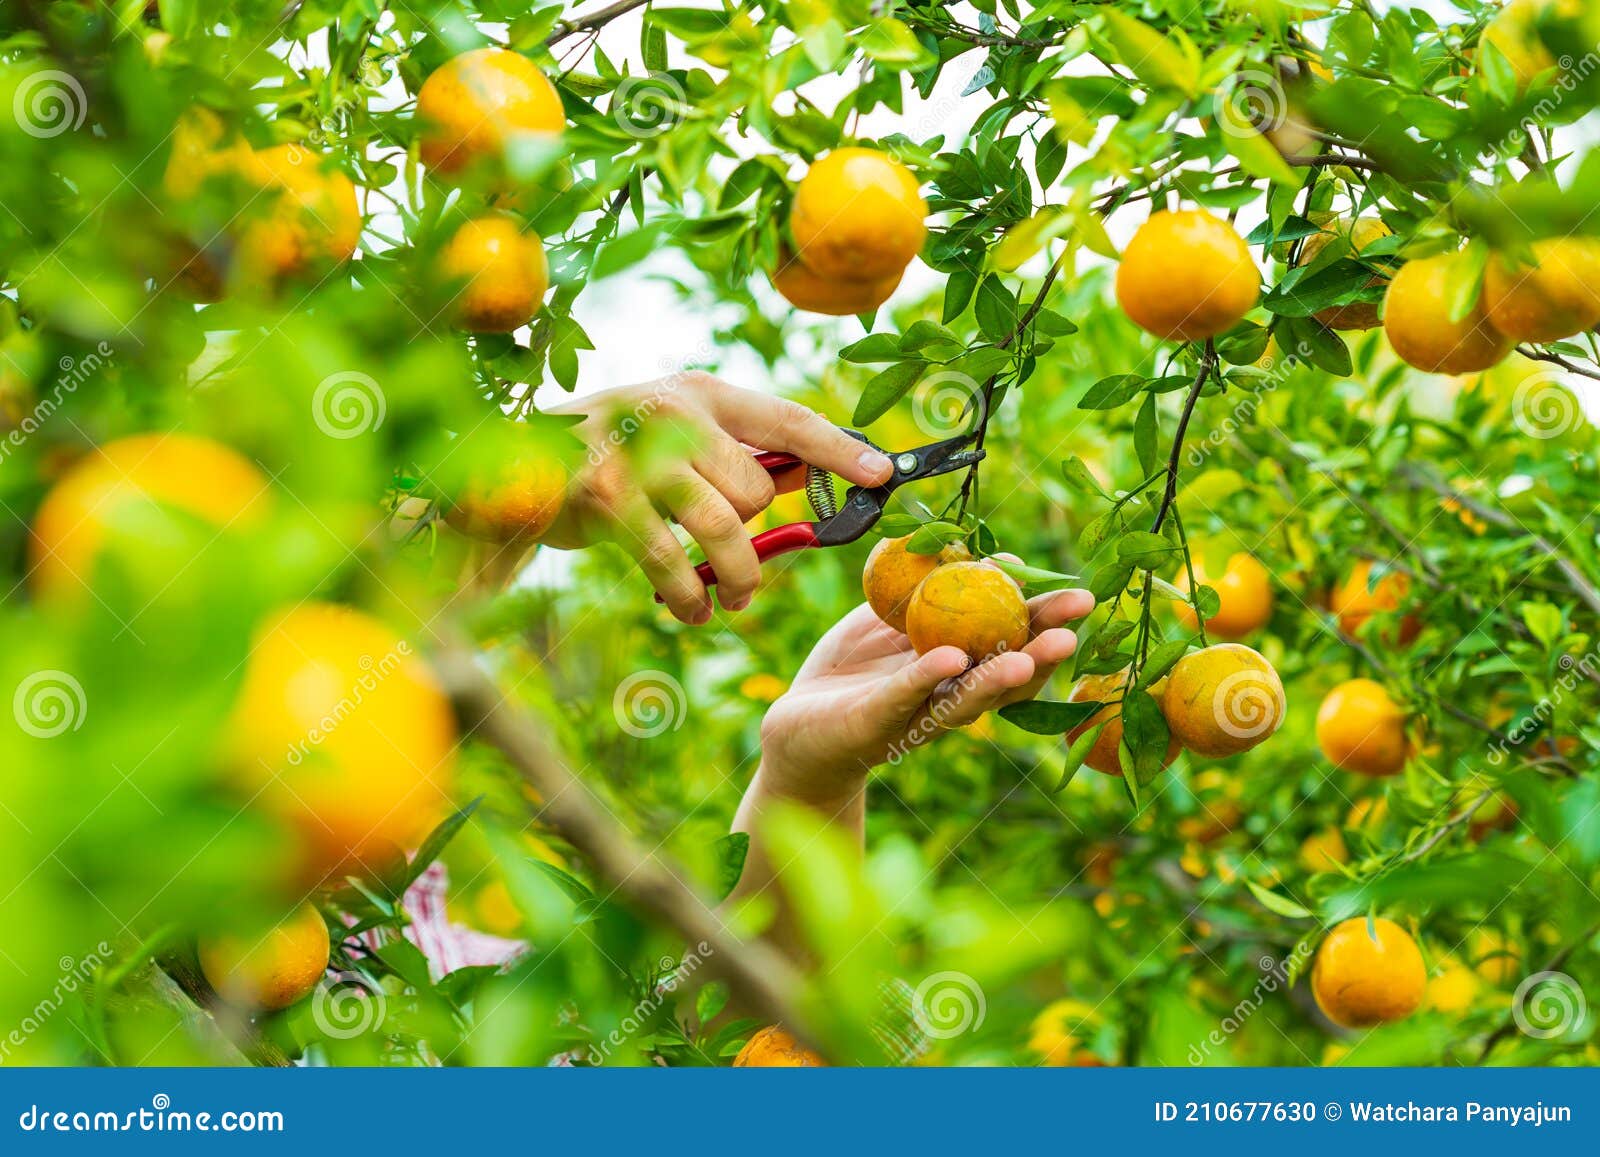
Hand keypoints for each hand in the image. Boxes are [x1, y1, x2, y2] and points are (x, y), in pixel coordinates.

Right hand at [543, 372, 893, 623]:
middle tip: (743, 569)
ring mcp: (638, 452)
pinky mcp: (606, 495)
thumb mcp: (673, 440)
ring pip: (723, 526)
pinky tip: (692, 609)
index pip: (788, 420)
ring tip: (733, 599)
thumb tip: (808, 477)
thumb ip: (735, 456)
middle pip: (756, 489)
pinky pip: (671, 558)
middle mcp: (673, 412)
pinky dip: (689, 594)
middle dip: (756, 537)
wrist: (505, 462)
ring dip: (736, 575)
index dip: (839, 449)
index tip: (883, 472)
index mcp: (701, 394)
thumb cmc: (605, 456)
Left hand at [757, 587, 1095, 804]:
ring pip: (966, 698)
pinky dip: (928, 677)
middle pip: (1005, 679)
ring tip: (1030, 655)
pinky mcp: (875, 725)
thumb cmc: (853, 671)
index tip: (1081, 597)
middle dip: (1042, 654)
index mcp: (960, 671)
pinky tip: (951, 659)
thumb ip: (935, 590)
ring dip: (999, 677)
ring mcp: (914, 716)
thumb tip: (989, 555)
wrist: (797, 725)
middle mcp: (948, 699)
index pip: (1014, 644)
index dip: (1047, 624)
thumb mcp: (894, 619)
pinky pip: (904, 698)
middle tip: (1074, 629)